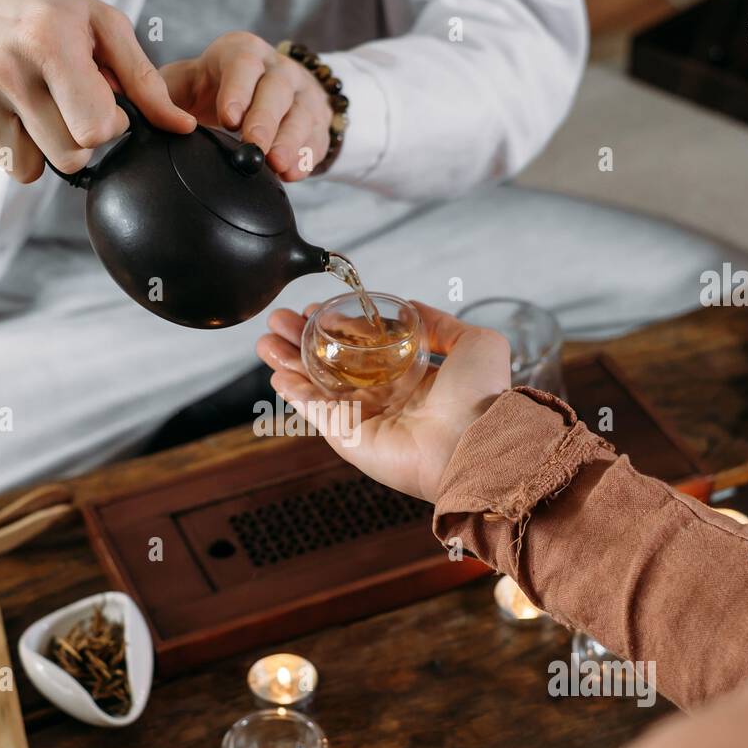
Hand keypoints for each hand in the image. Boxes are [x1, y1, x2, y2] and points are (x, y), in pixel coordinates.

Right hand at [0, 0, 195, 182]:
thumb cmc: (49, 10)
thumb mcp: (103, 27)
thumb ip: (146, 82)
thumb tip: (182, 128)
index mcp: (48, 42)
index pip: (93, 133)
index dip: (107, 125)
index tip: (100, 100)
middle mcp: (3, 67)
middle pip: (67, 159)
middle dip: (78, 140)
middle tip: (68, 103)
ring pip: (31, 170)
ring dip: (44, 146)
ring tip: (38, 103)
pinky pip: (2, 162)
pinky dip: (13, 142)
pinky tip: (11, 104)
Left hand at [160, 32, 331, 180]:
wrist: (258, 95)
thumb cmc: (214, 91)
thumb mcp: (187, 85)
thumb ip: (163, 98)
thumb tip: (141, 119)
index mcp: (241, 54)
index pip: (244, 64)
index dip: (238, 90)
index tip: (228, 118)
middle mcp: (276, 70)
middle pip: (277, 90)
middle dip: (266, 120)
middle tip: (255, 147)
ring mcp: (301, 95)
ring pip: (302, 113)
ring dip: (290, 141)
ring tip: (276, 164)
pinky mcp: (317, 122)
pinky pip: (317, 138)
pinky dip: (306, 157)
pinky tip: (293, 173)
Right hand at [256, 302, 511, 500]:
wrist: (474, 441)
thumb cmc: (481, 397)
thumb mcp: (474, 342)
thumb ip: (441, 323)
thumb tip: (410, 306)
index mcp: (412, 378)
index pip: (364, 348)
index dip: (337, 328)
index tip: (315, 309)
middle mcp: (386, 399)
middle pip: (332, 365)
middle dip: (303, 341)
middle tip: (280, 321)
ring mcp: (364, 419)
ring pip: (317, 387)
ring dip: (289, 364)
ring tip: (265, 341)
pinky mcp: (349, 438)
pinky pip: (316, 412)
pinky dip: (294, 394)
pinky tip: (277, 374)